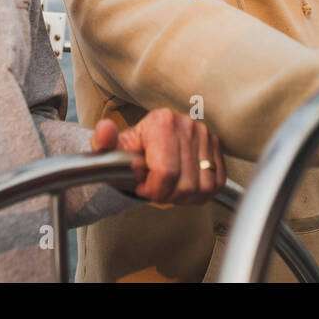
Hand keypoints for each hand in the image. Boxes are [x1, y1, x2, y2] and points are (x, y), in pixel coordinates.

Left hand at [89, 109, 225, 204]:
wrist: (147, 146)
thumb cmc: (130, 152)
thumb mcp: (112, 149)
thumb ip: (102, 142)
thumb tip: (104, 131)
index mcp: (161, 122)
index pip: (166, 173)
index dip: (153, 190)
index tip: (143, 187)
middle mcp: (185, 124)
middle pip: (185, 184)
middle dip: (167, 196)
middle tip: (154, 189)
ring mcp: (203, 134)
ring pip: (202, 187)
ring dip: (184, 196)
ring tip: (168, 187)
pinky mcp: (215, 145)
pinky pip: (216, 183)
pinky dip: (199, 193)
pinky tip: (183, 185)